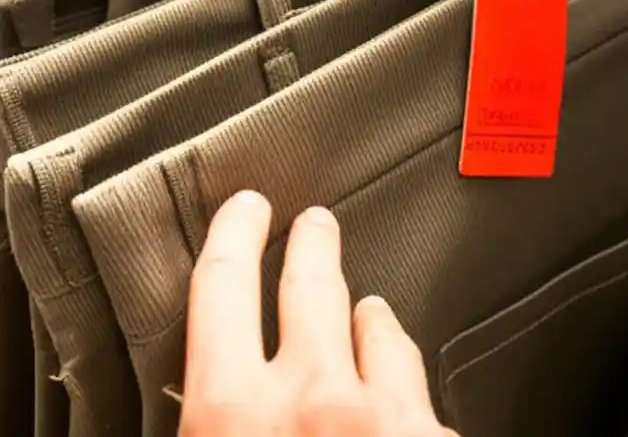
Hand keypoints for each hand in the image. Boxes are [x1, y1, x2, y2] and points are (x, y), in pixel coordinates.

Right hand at [180, 191, 456, 436]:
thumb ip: (207, 418)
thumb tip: (203, 402)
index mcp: (231, 410)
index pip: (224, 287)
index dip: (235, 236)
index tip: (245, 211)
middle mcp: (311, 401)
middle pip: (312, 288)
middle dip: (314, 245)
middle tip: (316, 222)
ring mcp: (384, 420)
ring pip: (381, 334)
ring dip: (370, 317)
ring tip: (370, 308)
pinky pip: (424, 388)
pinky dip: (406, 375)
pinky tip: (407, 377)